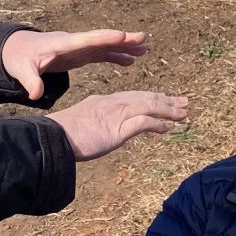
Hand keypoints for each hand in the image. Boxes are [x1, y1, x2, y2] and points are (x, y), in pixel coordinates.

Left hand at [1, 28, 149, 99]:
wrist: (17, 49)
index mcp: (62, 44)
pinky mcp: (81, 53)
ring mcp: (80, 47)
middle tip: (142, 39)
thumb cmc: (19, 59)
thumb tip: (36, 95)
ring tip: (144, 50)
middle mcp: (75, 43)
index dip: (103, 38)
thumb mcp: (22, 70)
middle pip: (102, 39)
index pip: (85, 40)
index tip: (121, 36)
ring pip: (106, 45)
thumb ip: (31, 81)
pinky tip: (131, 61)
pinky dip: (117, 55)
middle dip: (122, 39)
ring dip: (125, 47)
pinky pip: (102, 53)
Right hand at [47, 90, 187, 160]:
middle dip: (166, 100)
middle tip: (184, 103)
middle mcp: (112, 104)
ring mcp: (116, 115)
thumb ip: (97, 124)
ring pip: (149, 106)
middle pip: (145, 98)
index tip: (164, 100)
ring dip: (168, 110)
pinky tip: (167, 128)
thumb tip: (104, 131)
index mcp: (104, 102)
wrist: (52, 138)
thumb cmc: (61, 135)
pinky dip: (157, 124)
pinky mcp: (117, 128)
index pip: (133, 97)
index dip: (151, 98)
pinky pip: (143, 123)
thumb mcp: (82, 125)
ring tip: (184, 114)